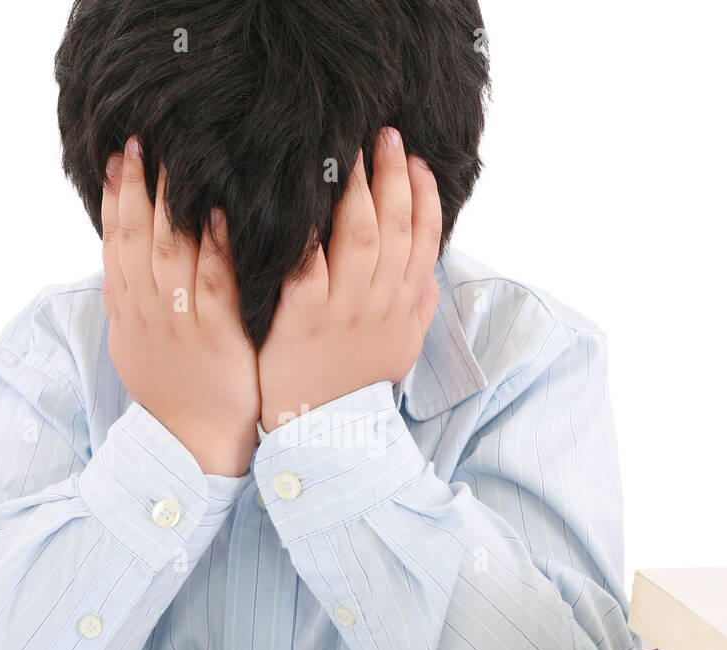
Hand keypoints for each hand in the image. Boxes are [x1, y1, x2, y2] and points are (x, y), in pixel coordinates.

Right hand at [101, 137, 260, 476]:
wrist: (191, 444)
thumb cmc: (173, 393)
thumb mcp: (136, 348)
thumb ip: (131, 302)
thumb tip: (122, 262)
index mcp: (126, 311)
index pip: (113, 243)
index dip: (113, 198)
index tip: (116, 158)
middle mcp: (147, 310)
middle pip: (135, 237)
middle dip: (137, 185)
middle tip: (141, 139)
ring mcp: (179, 321)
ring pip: (168, 250)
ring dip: (170, 201)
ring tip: (176, 156)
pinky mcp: (215, 335)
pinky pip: (212, 281)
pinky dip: (212, 244)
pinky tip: (217, 210)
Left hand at [258, 126, 441, 432]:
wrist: (326, 436)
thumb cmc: (357, 388)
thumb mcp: (400, 351)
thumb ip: (416, 309)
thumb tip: (429, 275)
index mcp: (404, 307)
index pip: (424, 240)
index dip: (424, 196)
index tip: (417, 161)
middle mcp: (379, 303)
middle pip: (395, 227)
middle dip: (392, 177)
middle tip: (385, 135)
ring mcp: (341, 311)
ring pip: (357, 237)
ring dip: (354, 190)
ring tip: (348, 153)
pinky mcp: (300, 320)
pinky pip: (305, 266)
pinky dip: (303, 232)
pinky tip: (297, 201)